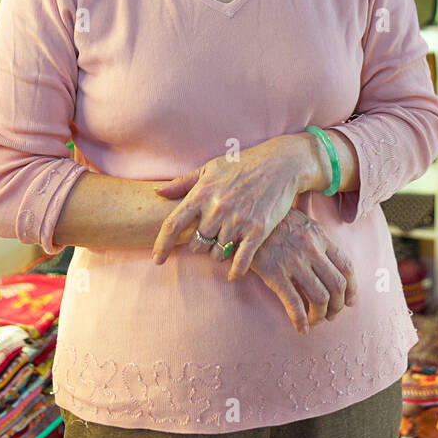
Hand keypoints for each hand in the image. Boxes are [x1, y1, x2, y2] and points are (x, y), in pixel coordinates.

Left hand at [152, 134, 318, 278]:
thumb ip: (183, 182)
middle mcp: (217, 209)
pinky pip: (241, 260)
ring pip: (217, 254)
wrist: (280, 164)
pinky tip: (234, 273)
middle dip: (199, 245)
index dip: (161, 245)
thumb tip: (158, 192)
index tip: (157, 259)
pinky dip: (236, 270)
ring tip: (225, 242)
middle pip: (196, 244)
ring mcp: (238, 221)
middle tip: (208, 237)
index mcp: (202, 193)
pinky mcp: (258, 230)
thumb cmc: (242, 164)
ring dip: (218, 253)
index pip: (173, 224)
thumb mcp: (210, 168)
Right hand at [249, 208, 357, 333]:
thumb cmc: (274, 221)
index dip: (352, 288)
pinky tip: (301, 328)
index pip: (346, 266)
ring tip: (316, 320)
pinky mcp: (274, 272)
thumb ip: (318, 238)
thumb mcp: (302, 221)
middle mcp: (311, 248)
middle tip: (332, 314)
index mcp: (320, 236)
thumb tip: (332, 261)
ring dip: (321, 315)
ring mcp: (293, 261)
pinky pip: (294, 303)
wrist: (246, 218)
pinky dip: (301, 320)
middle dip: (338, 305)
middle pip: (337, 285)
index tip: (350, 301)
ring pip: (320, 297)